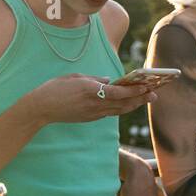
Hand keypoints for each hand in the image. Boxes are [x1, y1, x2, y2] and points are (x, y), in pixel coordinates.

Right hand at [29, 74, 157, 124]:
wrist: (41, 108)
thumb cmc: (54, 88)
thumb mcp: (75, 77)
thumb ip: (94, 78)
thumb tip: (108, 80)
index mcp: (91, 90)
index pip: (118, 92)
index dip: (134, 90)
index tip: (147, 86)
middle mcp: (94, 104)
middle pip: (123, 103)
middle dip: (140, 99)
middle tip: (154, 95)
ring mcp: (92, 113)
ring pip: (119, 110)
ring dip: (133, 105)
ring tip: (145, 100)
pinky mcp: (89, 118)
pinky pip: (109, 113)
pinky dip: (121, 108)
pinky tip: (127, 105)